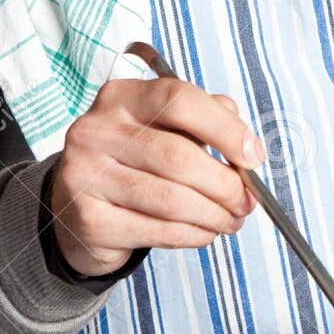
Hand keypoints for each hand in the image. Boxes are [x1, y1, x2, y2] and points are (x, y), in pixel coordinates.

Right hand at [49, 79, 264, 277]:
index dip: (225, 130)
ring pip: (171, 200)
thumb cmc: (136, 161)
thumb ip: (208, 119)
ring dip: (213, 215)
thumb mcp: (168, 128)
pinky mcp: (90, 220)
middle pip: (179, 157)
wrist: (80, 206)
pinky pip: (158, 231)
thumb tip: (248, 147)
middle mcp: (96, 130)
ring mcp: (86, 176)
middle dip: (225, 185)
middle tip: (246, 201)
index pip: (180, 100)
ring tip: (230, 220)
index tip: (253, 156)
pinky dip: (193, 235)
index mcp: (121, 97)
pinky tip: (204, 232)